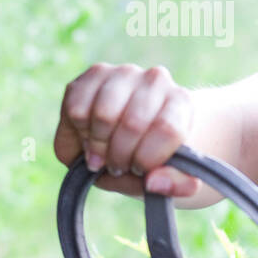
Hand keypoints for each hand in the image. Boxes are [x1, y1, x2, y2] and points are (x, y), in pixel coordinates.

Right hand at [54, 62, 201, 198]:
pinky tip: (88, 138)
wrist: (140, 128)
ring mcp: (124, 73)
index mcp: (181, 103)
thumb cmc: (157, 154)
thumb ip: (175, 184)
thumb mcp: (172, 177)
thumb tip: (153, 183)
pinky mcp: (95, 74)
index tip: (139, 171)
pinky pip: (76, 107)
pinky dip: (76, 133)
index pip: (167, 129)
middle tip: (117, 166)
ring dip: (96, 146)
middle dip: (118, 158)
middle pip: (132, 125)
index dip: (146, 159)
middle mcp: (156, 80)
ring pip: (102, 115)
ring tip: (102, 154)